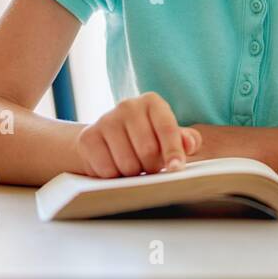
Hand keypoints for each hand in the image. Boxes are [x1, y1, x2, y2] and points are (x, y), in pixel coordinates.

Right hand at [73, 92, 202, 177]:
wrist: (106, 139)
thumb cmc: (146, 138)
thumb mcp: (167, 136)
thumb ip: (184, 140)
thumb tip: (189, 144)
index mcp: (152, 102)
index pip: (167, 128)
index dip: (173, 151)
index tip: (176, 168)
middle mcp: (128, 105)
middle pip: (147, 150)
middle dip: (152, 167)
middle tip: (150, 167)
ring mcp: (106, 119)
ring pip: (127, 163)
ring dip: (133, 174)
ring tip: (133, 166)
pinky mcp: (88, 137)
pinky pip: (107, 170)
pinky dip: (114, 176)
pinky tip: (115, 166)